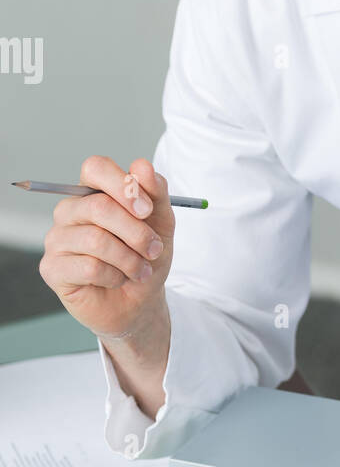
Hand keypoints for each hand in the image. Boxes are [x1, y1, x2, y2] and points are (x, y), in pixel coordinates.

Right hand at [39, 156, 173, 339]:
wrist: (141, 300)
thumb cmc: (146, 257)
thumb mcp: (162, 222)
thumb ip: (155, 192)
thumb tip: (141, 166)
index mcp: (93, 192)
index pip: (95, 167)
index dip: (123, 185)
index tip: (147, 210)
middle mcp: (70, 211)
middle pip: (98, 206)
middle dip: (136, 231)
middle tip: (154, 249)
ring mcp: (57, 239)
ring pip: (95, 239)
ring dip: (129, 258)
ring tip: (140, 270)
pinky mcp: (51, 268)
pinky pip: (88, 267)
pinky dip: (114, 276)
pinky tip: (118, 280)